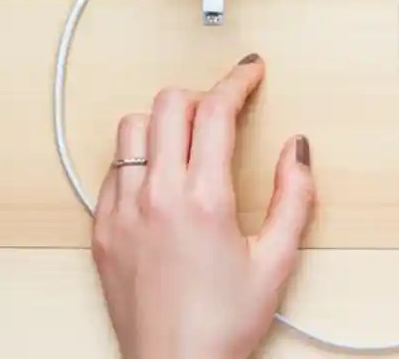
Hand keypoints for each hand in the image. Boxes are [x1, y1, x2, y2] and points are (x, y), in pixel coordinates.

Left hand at [90, 54, 314, 358]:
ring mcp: (121, 212)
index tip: (250, 72)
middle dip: (202, 96)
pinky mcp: (101, 232)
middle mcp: (155, 197)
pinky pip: (112, 171)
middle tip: (224, 112)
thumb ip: (294, 197)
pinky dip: (138, 160)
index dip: (237, 81)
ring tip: (189, 144)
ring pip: (131, 129)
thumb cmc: (221, 326)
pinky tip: (161, 181)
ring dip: (163, 124)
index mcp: (203, 200)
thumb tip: (297, 150)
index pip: (216, 112)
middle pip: (168, 105)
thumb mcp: (276, 262)